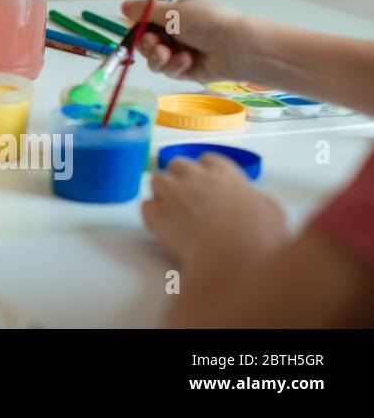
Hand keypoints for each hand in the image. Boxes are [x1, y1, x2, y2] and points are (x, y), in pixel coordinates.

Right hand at [120, 0, 246, 82]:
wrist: (238, 47)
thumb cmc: (209, 23)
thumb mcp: (173, 11)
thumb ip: (146, 11)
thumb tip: (124, 6)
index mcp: (177, 15)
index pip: (148, 22)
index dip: (140, 28)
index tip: (138, 30)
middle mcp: (179, 34)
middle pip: (148, 43)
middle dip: (147, 44)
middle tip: (154, 43)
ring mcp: (182, 52)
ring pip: (155, 59)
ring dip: (159, 56)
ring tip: (168, 54)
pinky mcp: (188, 71)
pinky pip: (169, 70)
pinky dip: (175, 65)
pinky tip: (187, 60)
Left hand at [142, 154, 286, 270]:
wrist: (234, 258)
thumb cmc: (261, 237)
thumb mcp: (273, 212)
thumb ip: (258, 199)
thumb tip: (252, 200)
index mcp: (225, 174)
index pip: (208, 160)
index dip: (206, 172)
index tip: (208, 184)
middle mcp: (196, 177)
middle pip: (178, 164)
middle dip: (180, 177)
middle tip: (186, 196)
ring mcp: (174, 194)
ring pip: (157, 180)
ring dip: (162, 192)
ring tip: (170, 210)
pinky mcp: (159, 215)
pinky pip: (146, 206)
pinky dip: (151, 214)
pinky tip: (160, 225)